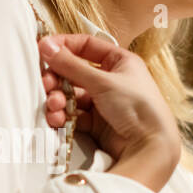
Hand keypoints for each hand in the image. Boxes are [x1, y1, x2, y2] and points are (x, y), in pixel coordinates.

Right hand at [38, 34, 179, 167]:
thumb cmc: (137, 107)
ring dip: (58, 99)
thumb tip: (46, 46)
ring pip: (70, 95)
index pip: (86, 46)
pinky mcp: (96, 123)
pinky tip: (58, 119)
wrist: (149, 146)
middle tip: (46, 84)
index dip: (64, 46)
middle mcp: (110, 80)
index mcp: (119, 62)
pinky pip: (73, 115)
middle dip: (57, 79)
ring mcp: (102, 102)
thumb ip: (71, 65)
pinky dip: (63, 116)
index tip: (44, 49)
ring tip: (56, 106)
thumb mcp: (102, 81)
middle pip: (73, 73)